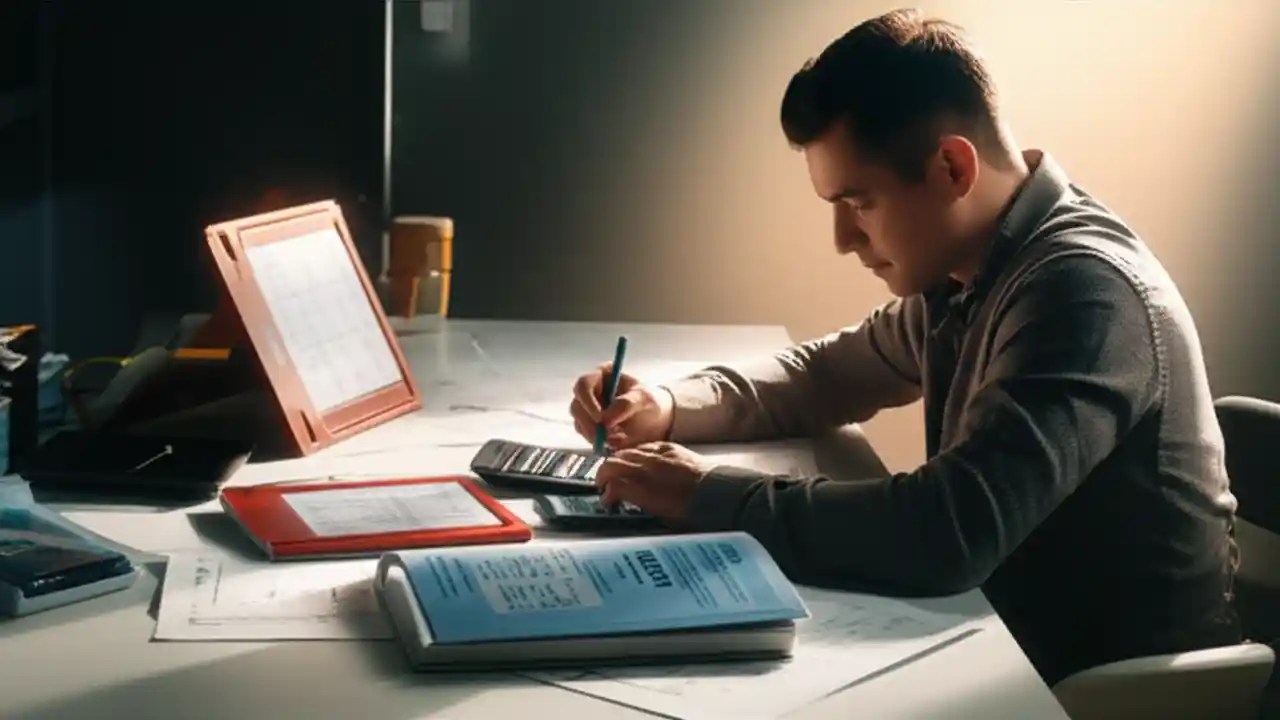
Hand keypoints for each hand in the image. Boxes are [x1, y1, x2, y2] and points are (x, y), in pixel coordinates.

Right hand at [569, 362, 673, 450]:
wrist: (655, 421)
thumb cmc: (649, 402)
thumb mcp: (644, 399)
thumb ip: (626, 405)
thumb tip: (605, 420)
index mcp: (601, 375)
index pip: (583, 384)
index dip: (587, 401)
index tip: (600, 419)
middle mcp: (591, 391)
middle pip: (577, 406)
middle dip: (590, 424)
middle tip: (605, 437)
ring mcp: (588, 409)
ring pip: (579, 423)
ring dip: (594, 435)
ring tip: (616, 440)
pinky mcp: (589, 426)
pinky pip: (586, 435)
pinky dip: (597, 442)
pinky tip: (614, 443)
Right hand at [594, 441, 713, 522]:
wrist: (719, 492)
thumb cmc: (691, 508)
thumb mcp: (657, 510)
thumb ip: (632, 497)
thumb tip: (613, 494)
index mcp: (641, 485)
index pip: (610, 479)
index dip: (603, 488)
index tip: (606, 496)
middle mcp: (647, 466)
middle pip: (614, 462)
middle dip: (606, 473)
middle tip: (607, 484)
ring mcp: (659, 454)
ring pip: (629, 452)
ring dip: (620, 461)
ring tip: (622, 472)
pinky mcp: (671, 448)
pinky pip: (647, 446)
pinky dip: (639, 453)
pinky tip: (641, 460)